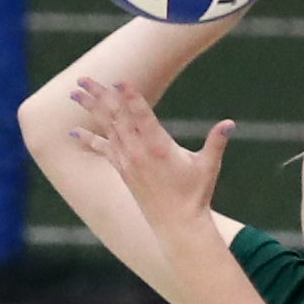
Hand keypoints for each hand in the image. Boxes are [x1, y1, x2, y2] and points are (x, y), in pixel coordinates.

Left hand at [69, 77, 231, 234]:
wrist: (177, 224)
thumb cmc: (195, 194)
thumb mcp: (208, 166)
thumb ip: (216, 142)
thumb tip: (230, 123)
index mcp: (159, 147)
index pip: (143, 116)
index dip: (131, 97)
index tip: (119, 81)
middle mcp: (138, 152)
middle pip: (116, 117)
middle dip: (100, 96)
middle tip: (84, 78)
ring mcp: (128, 161)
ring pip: (106, 128)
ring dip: (91, 110)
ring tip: (74, 94)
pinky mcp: (123, 170)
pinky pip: (102, 149)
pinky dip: (88, 139)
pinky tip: (73, 131)